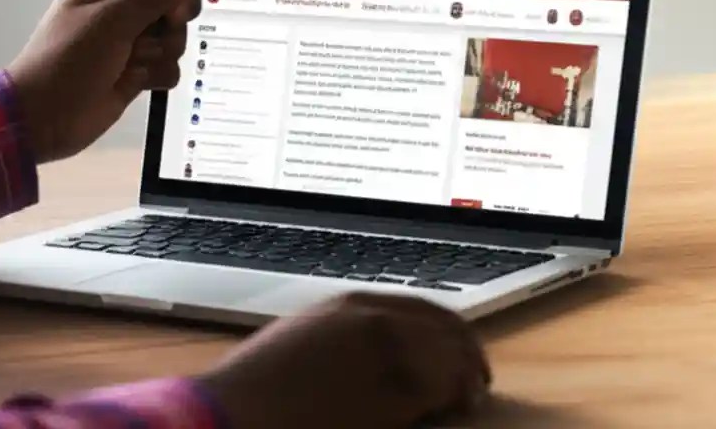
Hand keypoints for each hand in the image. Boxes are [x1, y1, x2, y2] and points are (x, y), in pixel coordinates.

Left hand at [8, 0, 200, 162]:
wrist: (43, 118)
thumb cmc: (67, 60)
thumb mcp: (108, 21)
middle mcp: (121, 12)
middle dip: (177, 11)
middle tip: (171, 21)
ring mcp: (130, 45)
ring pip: (174, 35)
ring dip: (164, 48)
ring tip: (136, 61)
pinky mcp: (137, 75)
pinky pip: (168, 66)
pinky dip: (160, 73)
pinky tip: (138, 81)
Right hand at [198, 293, 490, 428]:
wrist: (239, 410)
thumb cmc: (259, 386)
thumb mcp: (302, 344)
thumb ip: (341, 340)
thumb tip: (372, 360)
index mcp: (349, 304)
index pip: (421, 306)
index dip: (446, 330)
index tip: (458, 352)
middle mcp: (375, 317)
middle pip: (444, 325)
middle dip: (465, 350)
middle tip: (475, 381)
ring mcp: (388, 350)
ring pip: (451, 351)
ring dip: (466, 373)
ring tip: (468, 398)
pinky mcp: (397, 387)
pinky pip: (445, 384)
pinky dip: (459, 392)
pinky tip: (460, 406)